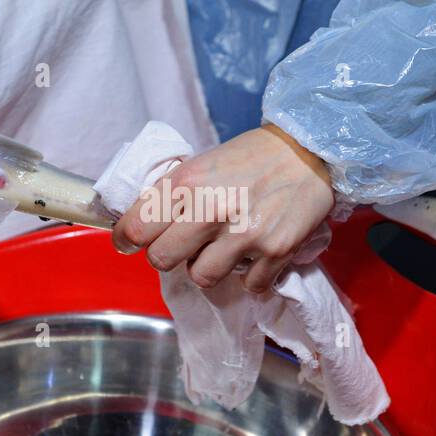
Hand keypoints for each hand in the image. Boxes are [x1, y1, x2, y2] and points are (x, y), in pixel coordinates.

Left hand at [112, 123, 334, 292]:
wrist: (309, 150)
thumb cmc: (251, 157)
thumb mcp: (201, 164)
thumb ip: (174, 194)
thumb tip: (142, 227)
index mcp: (186, 181)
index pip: (136, 229)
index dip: (127, 240)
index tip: (130, 243)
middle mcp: (211, 208)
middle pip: (161, 260)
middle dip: (168, 255)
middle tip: (183, 245)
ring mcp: (244, 234)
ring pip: (201, 277)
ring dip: (209, 267)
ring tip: (223, 248)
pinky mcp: (275, 251)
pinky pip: (248, 284)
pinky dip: (250, 275)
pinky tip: (255, 253)